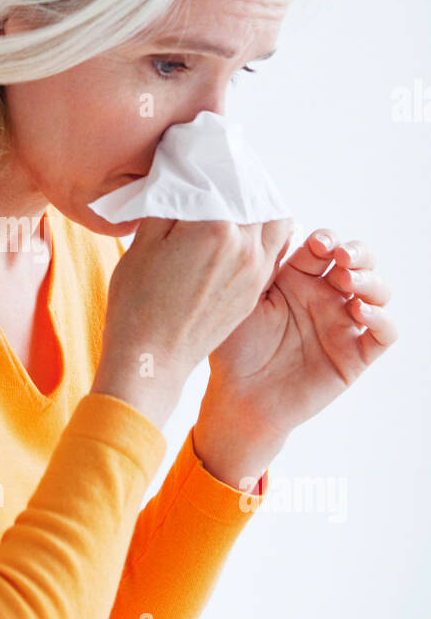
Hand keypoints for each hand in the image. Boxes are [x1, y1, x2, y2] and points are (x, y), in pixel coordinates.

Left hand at [201, 226, 397, 445]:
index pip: (325, 246)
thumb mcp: (243, 300)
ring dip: (370, 280)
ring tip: (348, 283)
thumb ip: (263, 265)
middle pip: (359, 261)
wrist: (238, 396)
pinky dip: (382, 318)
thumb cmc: (233, 348)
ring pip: (378, 291)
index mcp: (298, 279)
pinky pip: (385, 332)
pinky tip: (360, 312)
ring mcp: (343, 324)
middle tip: (341, 258)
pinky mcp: (355, 355)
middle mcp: (325, 297)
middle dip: (357, 252)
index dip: (327, 239)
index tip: (317, 244)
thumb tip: (279, 221)